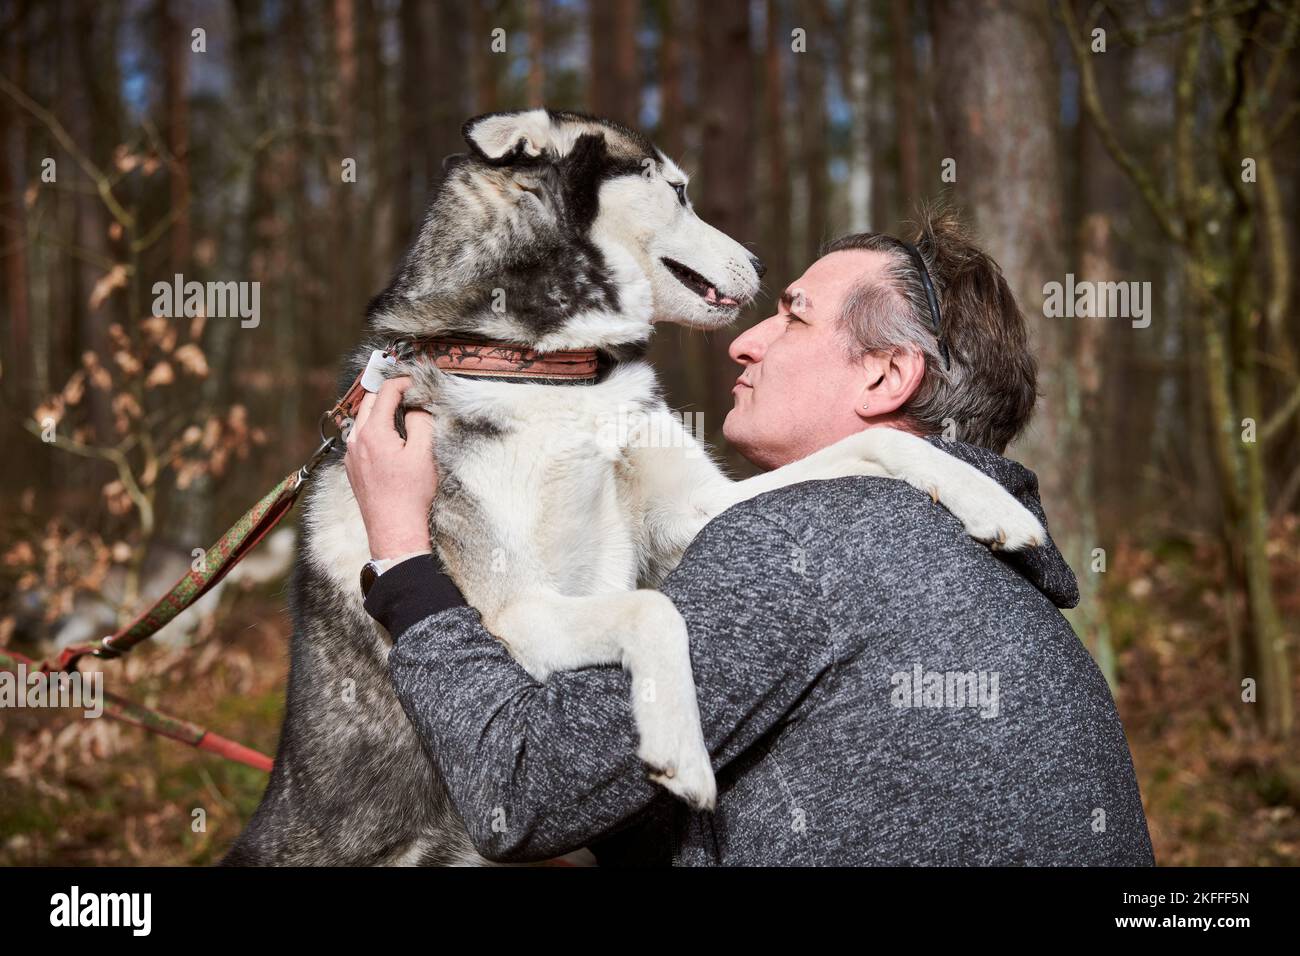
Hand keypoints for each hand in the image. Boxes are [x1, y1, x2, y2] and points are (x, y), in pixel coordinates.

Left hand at [343, 376, 438, 559]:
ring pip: (361, 420)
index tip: (415, 381)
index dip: (402, 382)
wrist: (394, 529)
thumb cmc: (410, 494)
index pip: (385, 393)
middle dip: (386, 391)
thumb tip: (416, 407)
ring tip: (398, 409)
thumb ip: (420, 422)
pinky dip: (372, 428)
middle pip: (368, 402)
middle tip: (406, 389)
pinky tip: (388, 436)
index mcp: (373, 432)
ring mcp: (351, 455)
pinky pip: (359, 437)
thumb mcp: (423, 453)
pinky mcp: (352, 468)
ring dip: (377, 409)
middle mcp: (356, 440)